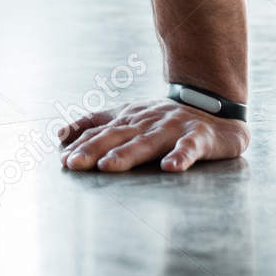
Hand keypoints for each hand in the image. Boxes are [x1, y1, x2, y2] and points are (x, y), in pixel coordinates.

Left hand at [59, 100, 248, 172]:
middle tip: (73, 163)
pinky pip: (189, 148)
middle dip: (94, 149)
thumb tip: (60, 134)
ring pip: (147, 142)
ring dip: (127, 154)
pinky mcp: (199, 137)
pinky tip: (170, 168)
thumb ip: (98, 124)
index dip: (82, 143)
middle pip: (117, 136)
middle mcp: (147, 121)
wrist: (215, 107)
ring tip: (108, 166)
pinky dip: (180, 157)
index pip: (101, 130)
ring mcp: (173, 128)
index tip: (62, 158)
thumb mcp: (130, 117)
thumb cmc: (165, 119)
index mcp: (130, 118)